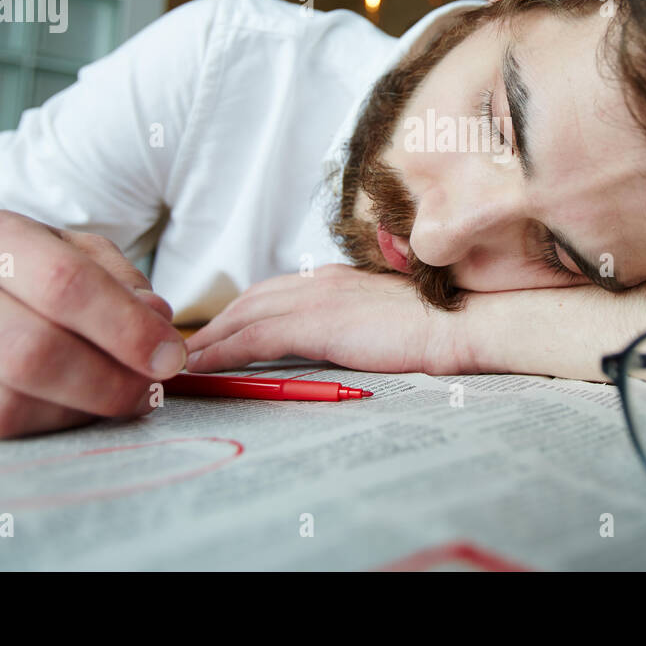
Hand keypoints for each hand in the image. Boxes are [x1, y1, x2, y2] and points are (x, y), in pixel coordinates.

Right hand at [0, 209, 184, 436]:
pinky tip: (65, 410)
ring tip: (114, 401)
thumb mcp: (65, 252)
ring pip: (6, 405)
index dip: (127, 329)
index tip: (170, 357)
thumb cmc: (9, 274)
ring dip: (79, 412)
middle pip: (34, 352)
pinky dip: (40, 427)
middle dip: (109, 381)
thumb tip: (156, 321)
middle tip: (150, 392)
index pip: (64, 284)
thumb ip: (116, 280)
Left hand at [184, 264, 474, 374]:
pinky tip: (203, 367)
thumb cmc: (439, 327)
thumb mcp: (387, 318)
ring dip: (209, 338)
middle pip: (251, 299)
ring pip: (244, 316)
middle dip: (216, 322)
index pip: (276, 291)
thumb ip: (358, 322)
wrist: (462, 324)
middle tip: (187, 345)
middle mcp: (322, 280)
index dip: (242, 310)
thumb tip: (342, 341)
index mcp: (339, 279)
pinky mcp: (318, 323)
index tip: (220, 328)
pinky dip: (222, 352)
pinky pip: (254, 339)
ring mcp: (318, 299)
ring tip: (184, 360)